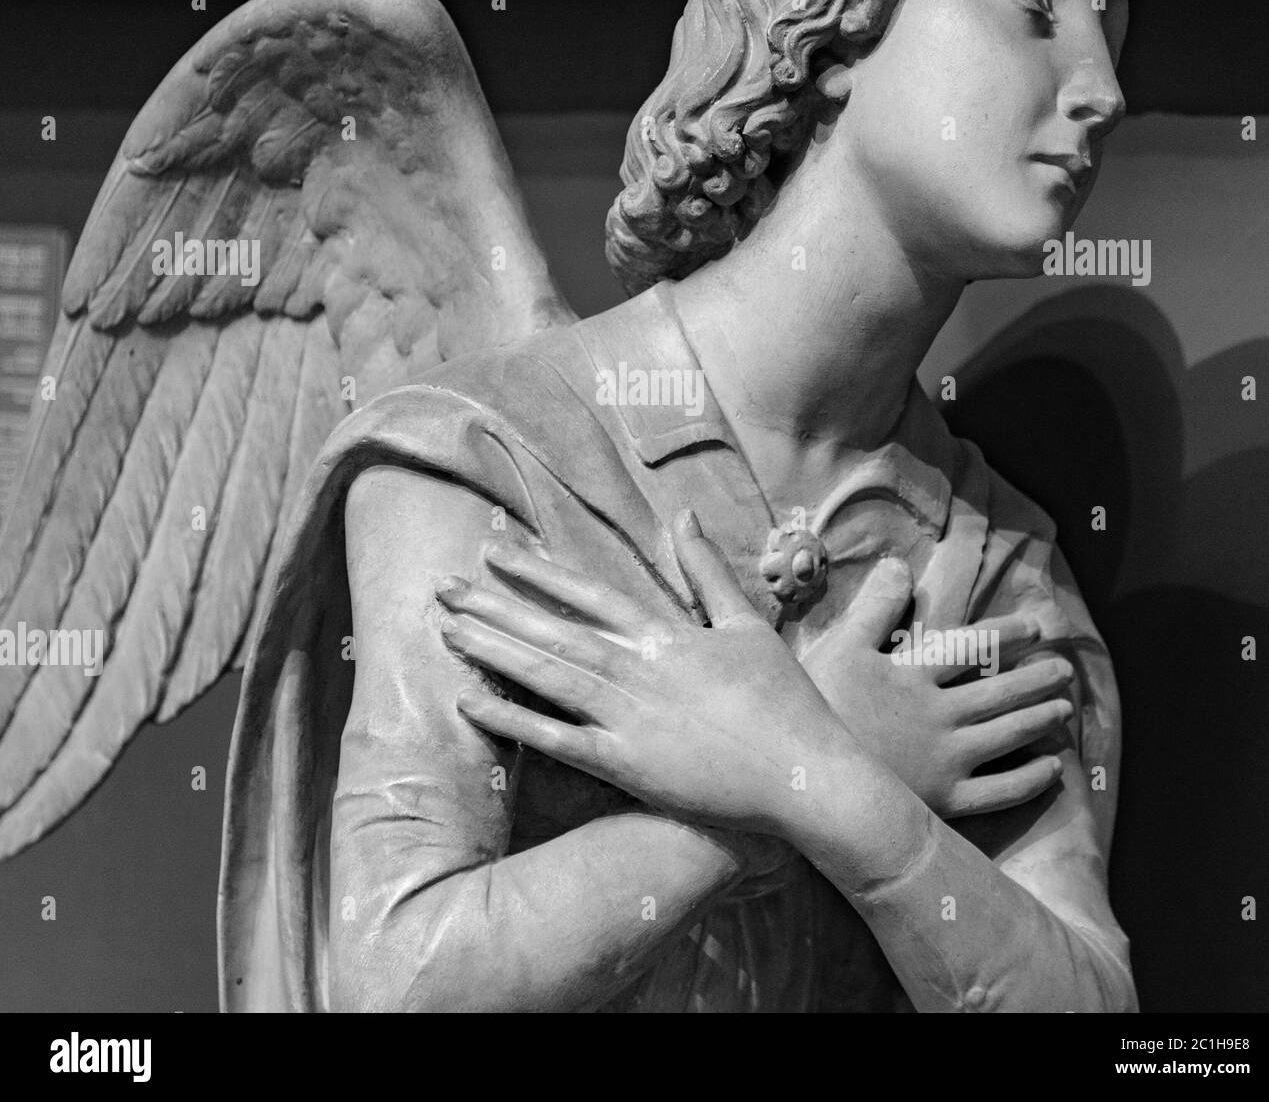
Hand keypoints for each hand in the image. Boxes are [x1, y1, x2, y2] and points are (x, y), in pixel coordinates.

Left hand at [436, 511, 855, 838]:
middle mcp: (638, 671)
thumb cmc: (783, 698)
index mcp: (666, 635)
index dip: (538, 573)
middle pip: (553, 632)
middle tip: (442, 589)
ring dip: (494, 652)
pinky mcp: (627, 766)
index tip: (496, 555)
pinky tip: (472, 702)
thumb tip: (684, 515)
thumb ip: (706, 572)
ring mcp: (628, 720)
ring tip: (447, 631)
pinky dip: (514, 720)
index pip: (589, 594)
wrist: (805, 774)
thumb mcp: (747, 623)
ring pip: (547, 677)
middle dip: (494, 609)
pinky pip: (558, 741)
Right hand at [801, 556, 1073, 817]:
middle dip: (1036, 678)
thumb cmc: (815, 707)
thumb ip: (874, 607)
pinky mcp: (944, 802)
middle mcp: (939, 714)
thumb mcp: (838, 647)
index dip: (1007, 634)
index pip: (971, 647)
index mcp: (914, 675)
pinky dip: (1030, 779)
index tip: (1036, 626)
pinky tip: (1052, 768)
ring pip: (1007, 735)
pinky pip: (1000, 792)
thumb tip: (900, 564)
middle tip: (1065, 670)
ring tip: (1065, 709)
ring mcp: (945, 761)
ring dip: (1040, 719)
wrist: (805, 779)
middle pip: (999, 692)